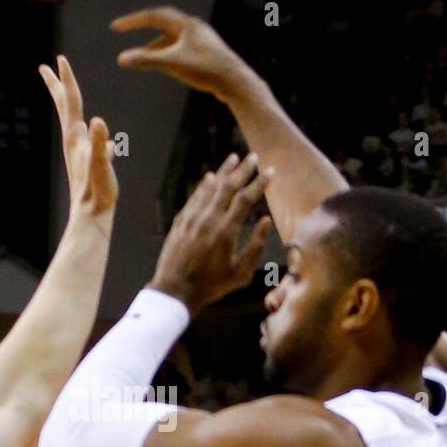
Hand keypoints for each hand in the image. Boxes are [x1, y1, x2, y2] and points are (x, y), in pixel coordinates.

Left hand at [39, 55, 117, 232]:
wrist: (92, 214)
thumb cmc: (97, 191)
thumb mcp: (101, 164)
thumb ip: (99, 143)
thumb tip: (98, 121)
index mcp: (76, 136)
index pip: (72, 101)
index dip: (67, 79)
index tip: (60, 59)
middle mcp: (73, 140)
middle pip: (65, 106)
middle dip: (57, 86)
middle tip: (45, 67)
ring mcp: (78, 150)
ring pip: (73, 119)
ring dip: (69, 103)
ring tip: (67, 93)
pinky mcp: (86, 160)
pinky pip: (87, 137)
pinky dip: (90, 128)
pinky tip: (100, 133)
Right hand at [111, 6, 243, 102]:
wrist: (236, 83)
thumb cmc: (206, 70)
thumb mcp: (173, 64)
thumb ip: (147, 60)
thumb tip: (122, 59)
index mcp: (187, 24)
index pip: (154, 15)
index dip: (133, 20)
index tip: (116, 26)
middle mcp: (194, 28)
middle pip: (162, 23)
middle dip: (142, 27)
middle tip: (125, 28)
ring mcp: (200, 40)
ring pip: (171, 39)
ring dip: (154, 46)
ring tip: (140, 57)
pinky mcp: (205, 54)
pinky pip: (179, 49)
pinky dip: (166, 54)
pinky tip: (162, 66)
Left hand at [150, 152, 272, 315]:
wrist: (175, 290)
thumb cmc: (211, 286)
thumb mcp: (240, 273)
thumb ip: (255, 246)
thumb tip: (266, 221)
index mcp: (226, 231)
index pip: (246, 199)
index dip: (259, 183)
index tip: (270, 171)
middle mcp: (209, 220)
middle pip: (228, 186)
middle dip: (243, 169)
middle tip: (253, 156)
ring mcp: (192, 219)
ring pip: (210, 188)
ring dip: (224, 171)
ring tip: (234, 158)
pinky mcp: (180, 222)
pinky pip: (195, 198)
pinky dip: (204, 186)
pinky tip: (210, 177)